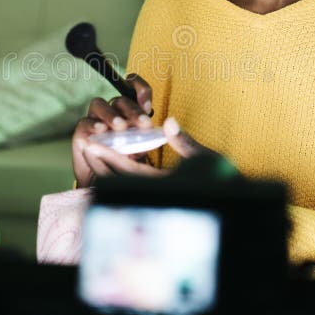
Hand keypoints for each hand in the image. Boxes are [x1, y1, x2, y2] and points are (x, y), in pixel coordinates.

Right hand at [71, 73, 156, 187]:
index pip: (133, 87)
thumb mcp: (147, 148)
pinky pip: (84, 123)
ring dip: (111, 114)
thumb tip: (170, 125)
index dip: (140, 89)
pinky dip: (93, 125)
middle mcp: (112, 111)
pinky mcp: (82, 133)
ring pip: (98, 103)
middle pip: (119, 99)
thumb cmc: (131, 162)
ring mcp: (95, 120)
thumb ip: (157, 136)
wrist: (109, 182)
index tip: (148, 106)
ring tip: (121, 127)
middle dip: (132, 110)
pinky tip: (102, 131)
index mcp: (129, 110)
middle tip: (142, 125)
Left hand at [81, 116, 215, 182]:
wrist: (229, 191)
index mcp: (162, 184)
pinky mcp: (159, 189)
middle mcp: (155, 191)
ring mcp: (156, 192)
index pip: (126, 170)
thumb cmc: (220, 175)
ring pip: (123, 179)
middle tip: (85, 142)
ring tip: (95, 147)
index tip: (90, 143)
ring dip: (107, 164)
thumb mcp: (202, 157)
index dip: (107, 155)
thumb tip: (169, 122)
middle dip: (100, 160)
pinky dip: (121, 167)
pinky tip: (115, 155)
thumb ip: (182, 141)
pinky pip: (133, 179)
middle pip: (118, 177)